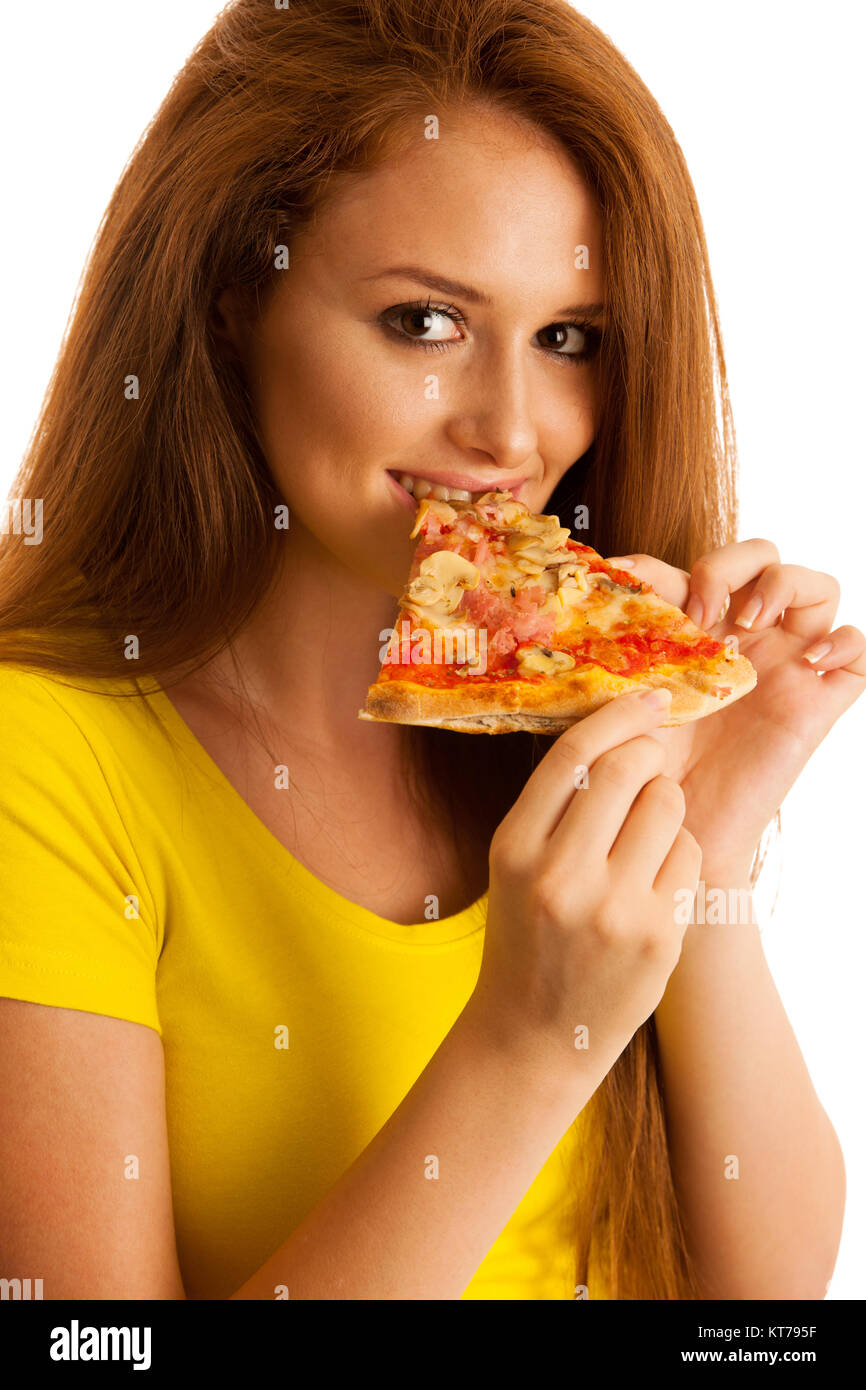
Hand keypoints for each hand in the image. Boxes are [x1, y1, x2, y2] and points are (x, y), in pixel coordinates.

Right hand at [468, 689, 701, 1082]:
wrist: (532, 1036)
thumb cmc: (527, 938)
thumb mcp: (515, 865)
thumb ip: (554, 806)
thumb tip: (616, 731)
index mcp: (514, 847)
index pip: (573, 755)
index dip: (617, 716)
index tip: (645, 700)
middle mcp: (559, 875)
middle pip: (628, 770)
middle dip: (649, 753)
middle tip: (652, 759)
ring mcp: (611, 909)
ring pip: (668, 806)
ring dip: (666, 804)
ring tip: (646, 832)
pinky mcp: (656, 936)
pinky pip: (688, 856)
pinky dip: (678, 853)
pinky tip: (654, 879)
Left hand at [607, 539, 865, 879]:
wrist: (673, 833)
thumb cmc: (641, 774)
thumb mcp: (617, 702)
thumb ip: (614, 652)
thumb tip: (592, 592)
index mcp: (694, 635)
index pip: (687, 571)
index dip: (658, 564)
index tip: (620, 577)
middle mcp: (745, 643)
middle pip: (763, 559)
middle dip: (732, 564)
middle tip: (701, 612)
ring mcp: (786, 669)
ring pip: (819, 589)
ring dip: (786, 585)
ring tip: (750, 621)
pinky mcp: (818, 705)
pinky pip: (860, 654)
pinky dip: (844, 642)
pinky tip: (807, 662)